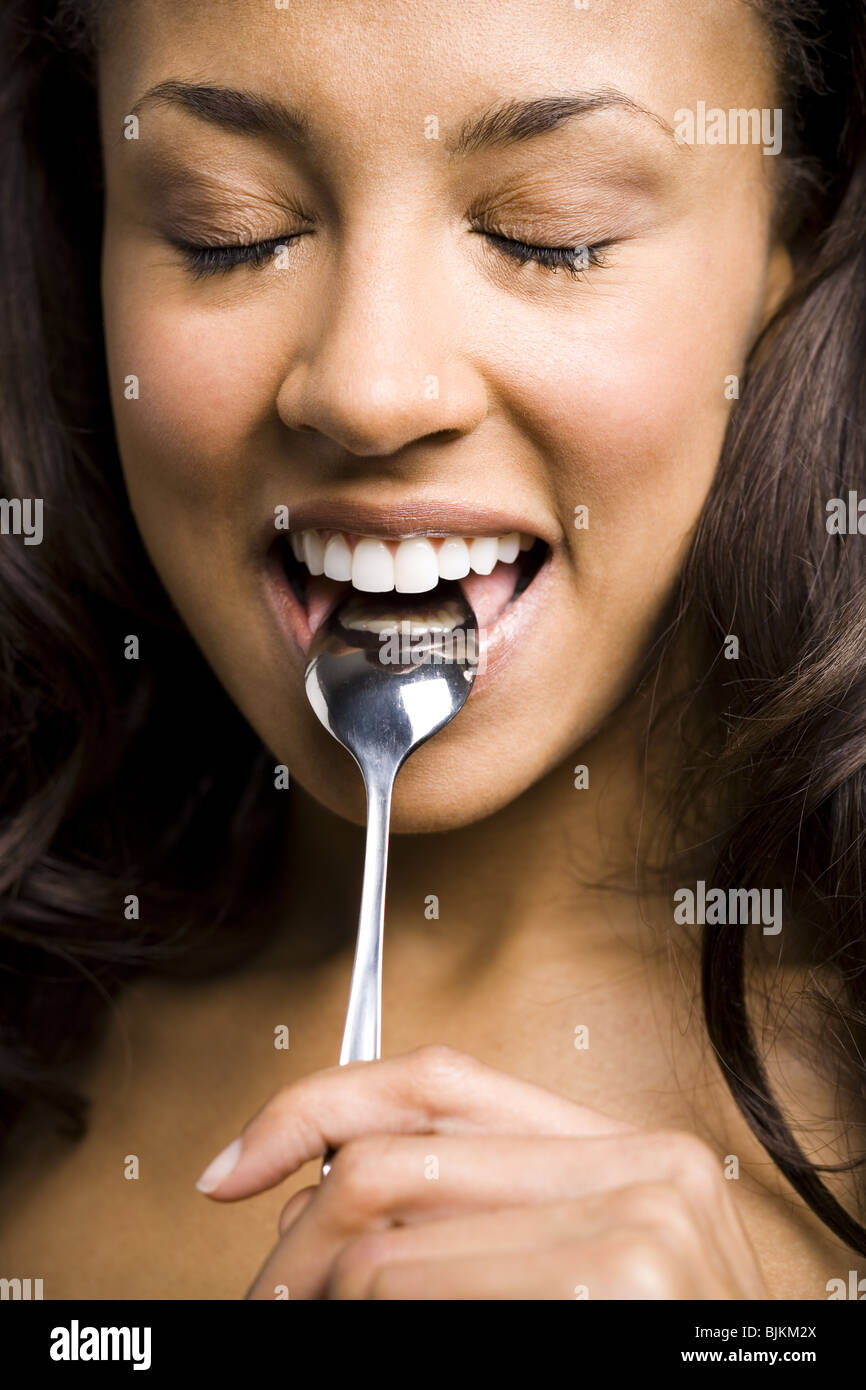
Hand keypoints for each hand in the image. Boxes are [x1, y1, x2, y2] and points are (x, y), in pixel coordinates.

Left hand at [195, 1045, 768, 1299]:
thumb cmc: (649, 1349)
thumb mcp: (585, 1266)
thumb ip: (474, 1212)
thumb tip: (311, 1192)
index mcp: (634, 1149)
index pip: (438, 1082)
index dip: (318, 1106)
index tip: (240, 1163)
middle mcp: (642, 1168)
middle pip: (393, 1158)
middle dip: (299, 1234)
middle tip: (267, 1296)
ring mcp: (634, 1227)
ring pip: (382, 1236)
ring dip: (319, 1291)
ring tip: (310, 1321)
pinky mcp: (605, 1284)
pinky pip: (407, 1287)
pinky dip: (364, 1318)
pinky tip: (365, 1332)